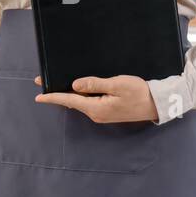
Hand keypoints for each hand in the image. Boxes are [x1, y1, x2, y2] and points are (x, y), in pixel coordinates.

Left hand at [34, 75, 157, 123]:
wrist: (156, 104)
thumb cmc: (139, 93)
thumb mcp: (117, 84)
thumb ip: (94, 84)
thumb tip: (75, 84)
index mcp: (96, 108)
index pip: (69, 100)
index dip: (52, 97)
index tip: (38, 96)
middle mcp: (96, 114)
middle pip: (72, 101)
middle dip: (57, 92)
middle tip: (43, 82)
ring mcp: (101, 114)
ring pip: (80, 102)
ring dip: (68, 93)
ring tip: (55, 84)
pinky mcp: (107, 111)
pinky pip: (88, 102)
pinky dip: (79, 95)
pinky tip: (76, 88)